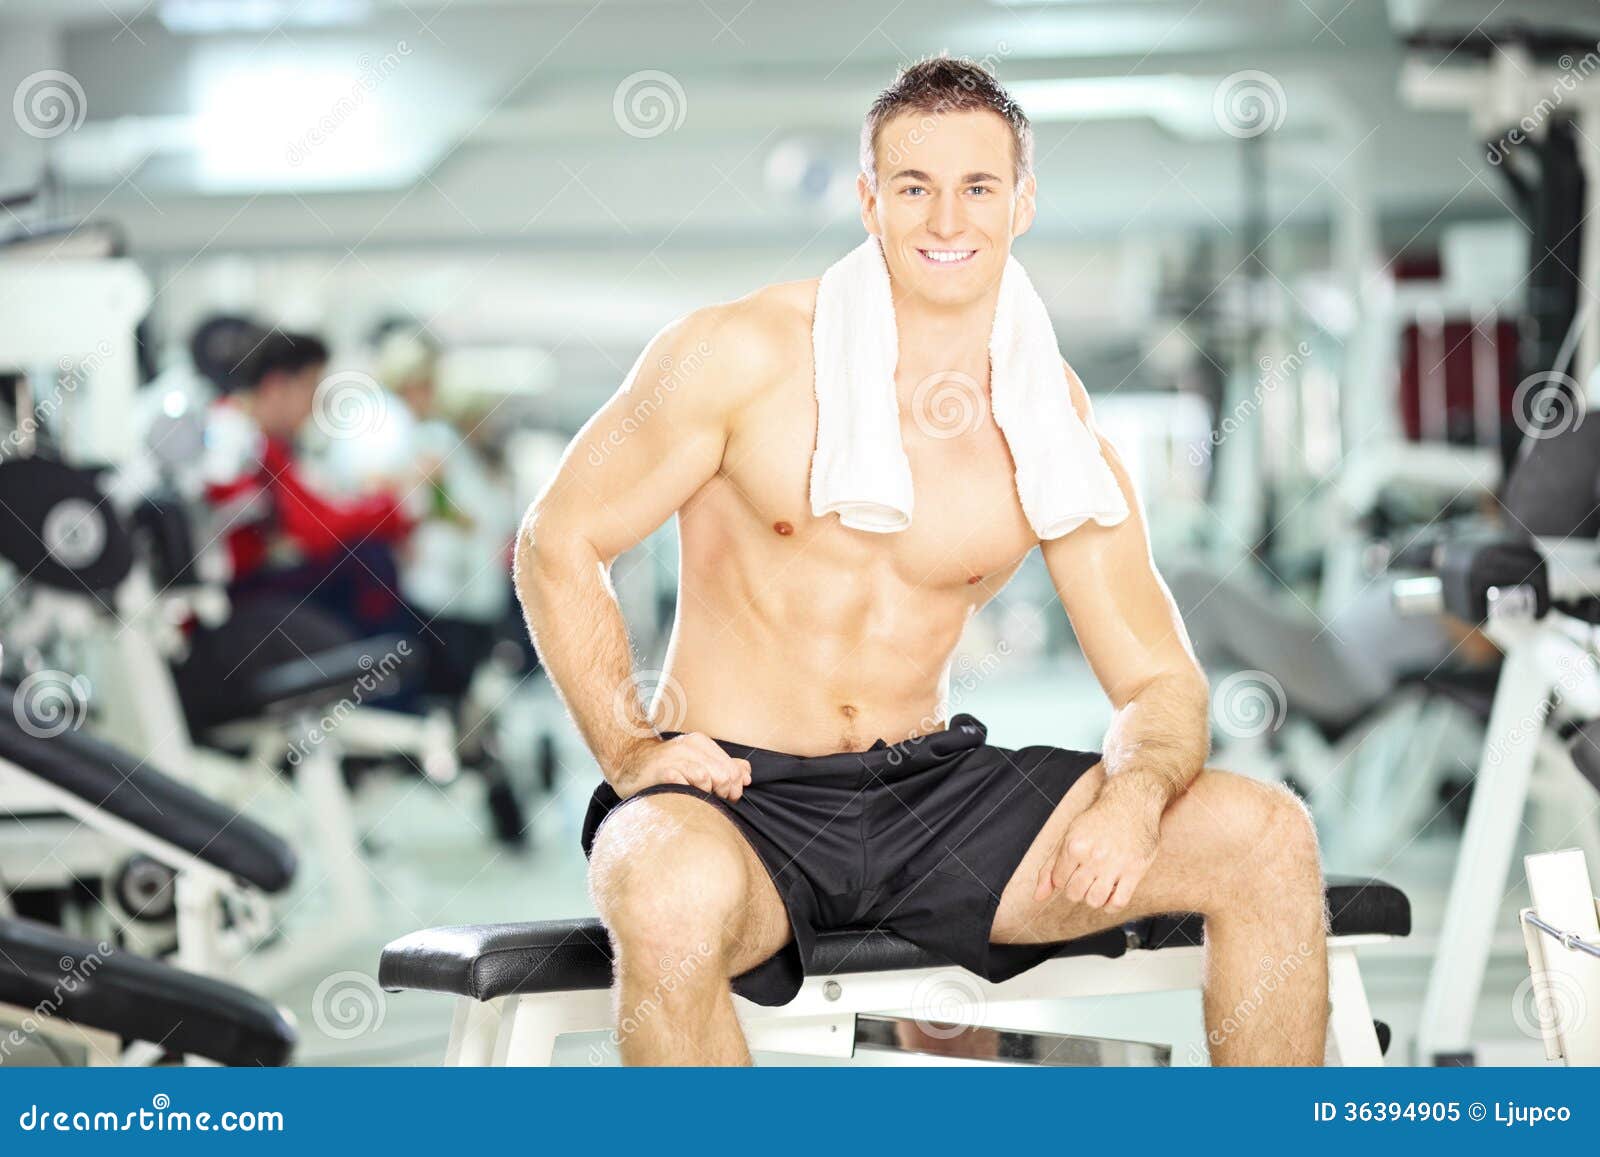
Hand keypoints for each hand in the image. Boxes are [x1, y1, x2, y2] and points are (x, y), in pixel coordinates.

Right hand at [611, 733, 752, 801]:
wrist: (628, 763)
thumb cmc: (666, 766)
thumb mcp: (696, 761)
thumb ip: (724, 765)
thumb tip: (747, 774)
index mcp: (701, 743)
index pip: (733, 769)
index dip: (735, 788)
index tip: (726, 797)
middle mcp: (689, 747)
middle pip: (723, 775)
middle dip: (724, 794)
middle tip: (714, 801)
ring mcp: (675, 758)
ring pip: (706, 778)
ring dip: (706, 796)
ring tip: (697, 799)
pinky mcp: (662, 772)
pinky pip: (684, 784)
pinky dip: (689, 795)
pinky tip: (683, 797)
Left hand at [1034, 790, 1161, 911]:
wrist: (1131, 805)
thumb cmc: (1097, 822)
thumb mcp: (1069, 836)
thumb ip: (1051, 867)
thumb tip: (1038, 897)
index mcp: (1074, 846)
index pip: (1059, 881)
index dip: (1064, 877)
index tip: (1074, 867)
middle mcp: (1094, 856)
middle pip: (1074, 894)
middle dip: (1077, 889)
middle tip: (1086, 876)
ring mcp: (1115, 865)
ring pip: (1094, 901)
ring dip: (1093, 897)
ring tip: (1097, 884)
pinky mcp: (1134, 871)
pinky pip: (1118, 903)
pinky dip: (1111, 905)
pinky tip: (1110, 894)